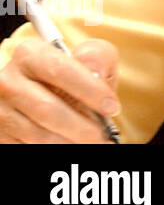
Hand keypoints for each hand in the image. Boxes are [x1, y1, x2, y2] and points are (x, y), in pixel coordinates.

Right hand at [0, 38, 120, 143]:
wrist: (46, 94)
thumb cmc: (73, 76)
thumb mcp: (90, 58)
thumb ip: (97, 57)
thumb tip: (95, 72)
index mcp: (30, 55)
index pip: (60, 71)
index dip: (90, 90)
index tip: (111, 107)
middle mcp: (9, 81)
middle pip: (48, 109)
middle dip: (82, 127)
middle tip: (102, 135)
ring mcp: (0, 109)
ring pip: (37, 134)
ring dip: (69, 142)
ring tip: (91, 143)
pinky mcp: (0, 133)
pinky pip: (27, 146)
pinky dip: (54, 149)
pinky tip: (72, 144)